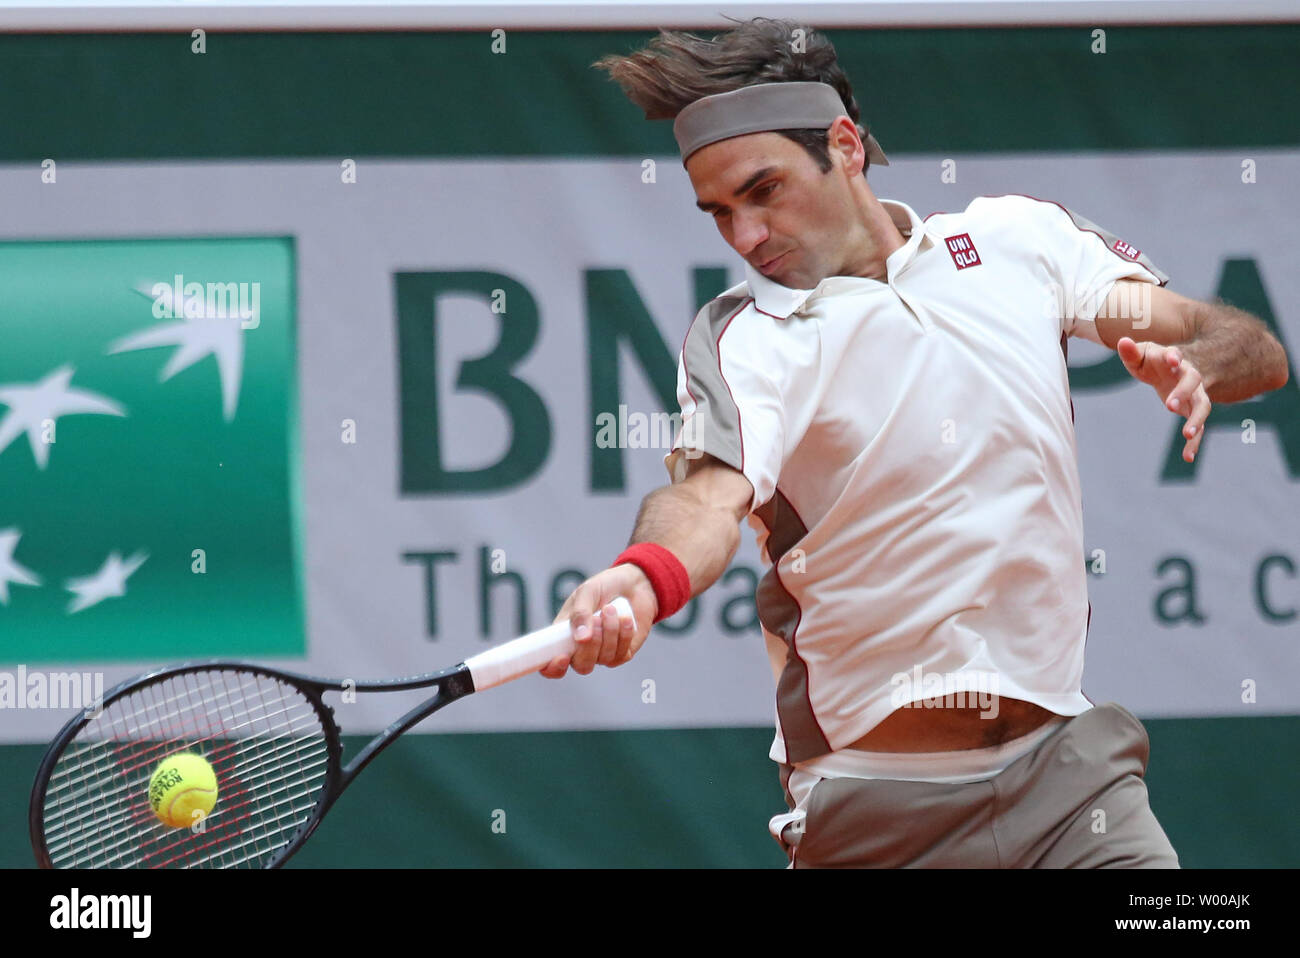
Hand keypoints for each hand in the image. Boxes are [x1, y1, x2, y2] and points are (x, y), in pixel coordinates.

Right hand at [540, 563, 657, 677]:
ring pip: (604, 658)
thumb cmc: (604, 587)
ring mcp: (603, 654)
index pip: (550, 665)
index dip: (553, 668)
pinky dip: (625, 634)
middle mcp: (581, 650)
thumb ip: (580, 613)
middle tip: (597, 618)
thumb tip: (580, 638)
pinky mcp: (623, 653)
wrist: (633, 584)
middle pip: (582, 666)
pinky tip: (625, 618)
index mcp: (563, 636)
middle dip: (591, 645)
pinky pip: (622, 655)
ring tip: (611, 609)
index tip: (563, 657)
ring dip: (610, 632)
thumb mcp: (587, 592)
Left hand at [1116, 337, 1210, 461]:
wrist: (1168, 368)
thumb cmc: (1151, 360)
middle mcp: (1188, 376)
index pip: (1177, 355)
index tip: (1173, 359)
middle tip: (1169, 406)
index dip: (1175, 356)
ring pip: (1202, 406)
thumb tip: (1122, 341)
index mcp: (1173, 359)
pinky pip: (1198, 427)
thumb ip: (1131, 351)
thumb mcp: (1139, 356)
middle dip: (1183, 392)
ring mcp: (1194, 394)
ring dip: (1196, 420)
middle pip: (1193, 382)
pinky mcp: (1192, 410)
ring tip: (1187, 435)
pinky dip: (1194, 442)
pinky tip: (1188, 457)